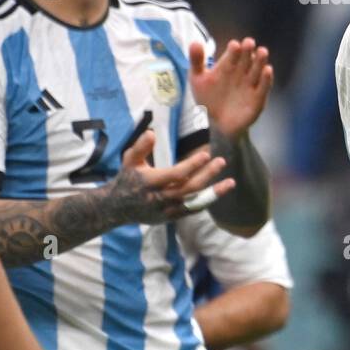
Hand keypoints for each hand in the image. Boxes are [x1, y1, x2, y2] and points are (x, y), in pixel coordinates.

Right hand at [113, 130, 233, 222]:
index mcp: (149, 183)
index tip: (206, 154)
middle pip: (188, 188)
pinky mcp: (170, 217)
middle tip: (221, 161)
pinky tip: (219, 192)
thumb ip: (140, 147)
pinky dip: (206, 202)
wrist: (118, 208)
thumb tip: (152, 132)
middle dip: (207, 175)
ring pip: (193, 202)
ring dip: (213, 193)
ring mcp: (166, 210)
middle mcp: (159, 199)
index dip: (191, 165)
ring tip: (231, 182)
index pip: (175, 175)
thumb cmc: (127, 178)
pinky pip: (192, 210)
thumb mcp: (130, 160)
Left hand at [189, 39, 272, 138]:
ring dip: (260, 61)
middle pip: (247, 58)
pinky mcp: (258, 98)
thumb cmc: (209, 98)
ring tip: (262, 51)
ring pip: (258, 70)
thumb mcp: (198, 79)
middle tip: (249, 43)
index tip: (234, 45)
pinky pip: (264, 87)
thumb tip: (195, 43)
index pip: (233, 53)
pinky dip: (266, 79)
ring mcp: (251, 84)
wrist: (217, 123)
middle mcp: (242, 72)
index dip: (234, 49)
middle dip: (248, 51)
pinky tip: (267, 70)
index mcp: (229, 64)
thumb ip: (196, 62)